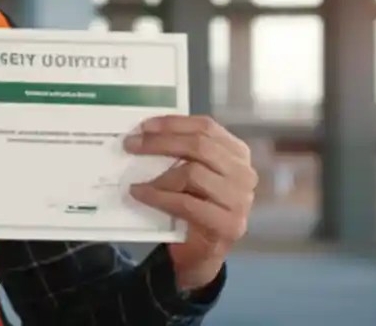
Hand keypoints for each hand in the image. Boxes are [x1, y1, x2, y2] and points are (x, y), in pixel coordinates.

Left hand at [123, 115, 256, 291]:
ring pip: (193, 173)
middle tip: (131, 145)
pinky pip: (187, 203)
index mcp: (237, 153)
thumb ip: (180, 152)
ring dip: (159, 175)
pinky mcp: (229, 225)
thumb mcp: (191, 172)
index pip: (206, 127)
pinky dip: (159, 197)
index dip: (173, 123)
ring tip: (136, 178)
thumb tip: (144, 133)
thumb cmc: (196, 204)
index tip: (144, 126)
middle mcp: (244, 173)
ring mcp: (240, 200)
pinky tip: (140, 194)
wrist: (203, 252)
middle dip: (160, 143)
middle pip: (200, 146)